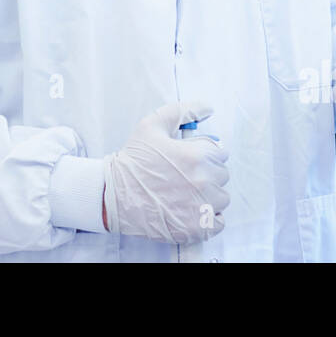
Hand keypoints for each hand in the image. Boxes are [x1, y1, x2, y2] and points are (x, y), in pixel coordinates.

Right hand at [102, 100, 228, 243]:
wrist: (113, 195)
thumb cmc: (133, 161)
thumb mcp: (152, 125)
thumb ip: (183, 111)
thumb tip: (208, 107)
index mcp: (197, 156)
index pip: (221, 152)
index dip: (204, 153)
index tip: (189, 159)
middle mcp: (204, 182)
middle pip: (222, 175)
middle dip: (206, 173)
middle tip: (183, 176)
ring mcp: (202, 208)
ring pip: (221, 198)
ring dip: (208, 196)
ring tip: (184, 193)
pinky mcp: (197, 229)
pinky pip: (218, 223)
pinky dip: (208, 218)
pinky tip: (189, 210)